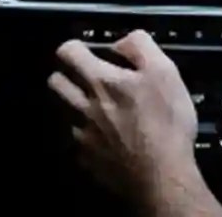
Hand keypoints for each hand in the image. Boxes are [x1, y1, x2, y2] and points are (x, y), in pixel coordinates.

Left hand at [48, 31, 203, 208]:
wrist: (161, 177)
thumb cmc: (166, 122)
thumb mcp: (165, 71)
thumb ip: (140, 47)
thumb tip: (120, 42)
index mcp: (100, 81)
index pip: (68, 52)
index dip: (75, 47)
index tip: (88, 50)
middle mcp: (83, 106)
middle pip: (55, 83)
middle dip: (66, 74)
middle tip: (86, 78)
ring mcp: (82, 135)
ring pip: (63, 112)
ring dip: (74, 105)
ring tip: (96, 108)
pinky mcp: (87, 160)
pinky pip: (78, 142)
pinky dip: (87, 136)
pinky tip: (105, 140)